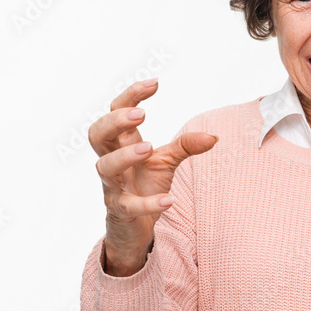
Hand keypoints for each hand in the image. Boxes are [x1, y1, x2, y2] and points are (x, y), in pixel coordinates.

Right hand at [88, 78, 217, 275]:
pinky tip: (169, 200)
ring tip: (149, 147)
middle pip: (97, 134)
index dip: (131, 96)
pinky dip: (147, 203)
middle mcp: (112, 161)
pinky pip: (128, 206)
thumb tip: (213, 136)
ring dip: (125, 155)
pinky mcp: (120, 211)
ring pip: (104, 166)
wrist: (135, 227)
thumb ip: (186, 146)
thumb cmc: (145, 186)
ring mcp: (113, 187)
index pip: (115, 112)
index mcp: (122, 144)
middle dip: (115, 121)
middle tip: (142, 114)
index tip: (155, 83)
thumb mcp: (167, 162)